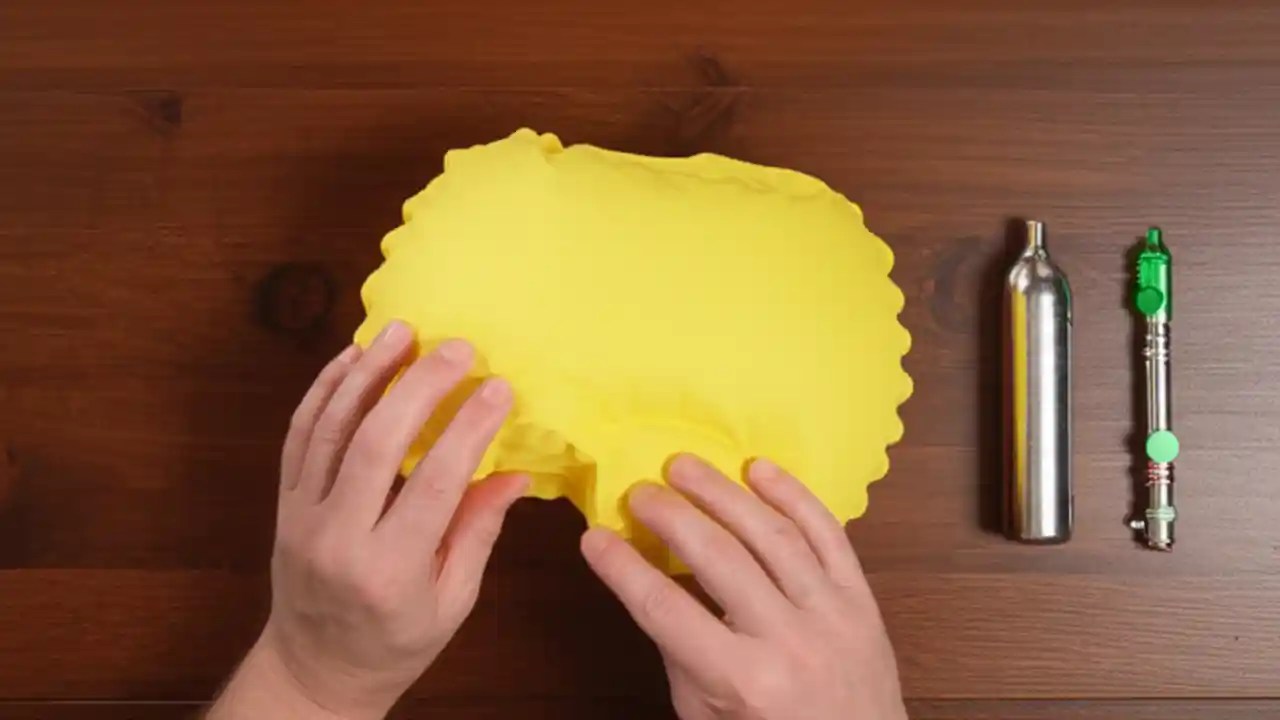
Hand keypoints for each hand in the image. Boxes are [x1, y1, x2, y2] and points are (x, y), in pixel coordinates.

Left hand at [210, 320, 525, 719]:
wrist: (314, 670)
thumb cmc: (396, 643)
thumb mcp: (451, 602)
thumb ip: (478, 533)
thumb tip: (515, 472)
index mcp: (390, 570)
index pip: (435, 484)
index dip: (469, 430)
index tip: (498, 388)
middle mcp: (338, 537)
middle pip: (376, 444)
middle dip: (418, 387)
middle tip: (455, 347)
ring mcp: (303, 516)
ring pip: (330, 429)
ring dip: (366, 373)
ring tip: (401, 331)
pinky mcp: (284, 503)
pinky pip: (299, 435)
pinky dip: (323, 391)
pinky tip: (351, 358)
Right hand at [581, 455, 905, 719]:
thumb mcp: (705, 714)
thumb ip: (679, 650)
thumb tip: (649, 578)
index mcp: (742, 680)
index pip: (666, 609)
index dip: (623, 569)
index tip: (593, 536)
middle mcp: (788, 640)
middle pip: (719, 558)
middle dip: (671, 516)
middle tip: (638, 490)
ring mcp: (831, 614)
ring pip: (773, 535)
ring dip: (724, 492)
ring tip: (685, 466)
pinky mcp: (862, 599)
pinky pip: (829, 534)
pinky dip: (794, 496)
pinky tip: (760, 469)